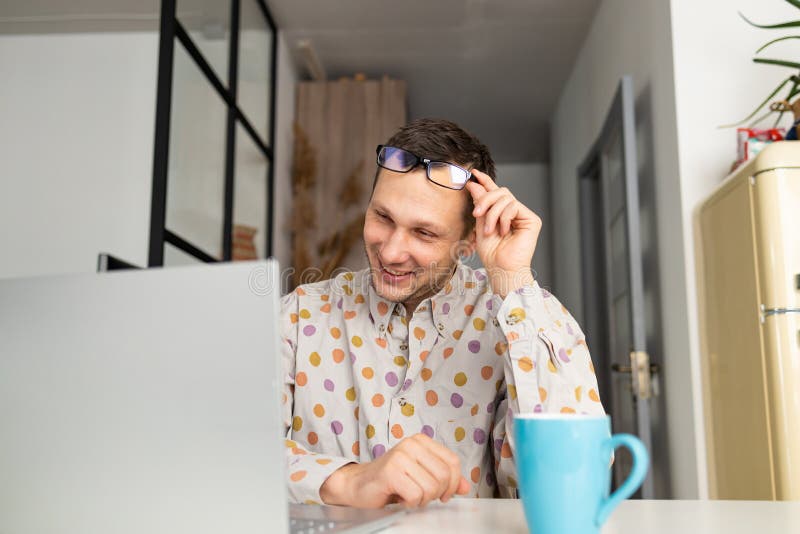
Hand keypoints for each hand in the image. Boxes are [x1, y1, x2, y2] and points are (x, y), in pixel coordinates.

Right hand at [319, 434, 470, 507]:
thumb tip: (466, 486)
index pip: (453, 461)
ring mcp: (400, 456)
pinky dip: (411, 503)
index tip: (443, 493)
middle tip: (421, 496)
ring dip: (422, 499)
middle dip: (436, 493)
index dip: (453, 482)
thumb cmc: (390, 480)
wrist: (358, 485)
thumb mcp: (421, 476)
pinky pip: (416, 494)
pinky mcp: (391, 471)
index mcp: (422, 441)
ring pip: (431, 487)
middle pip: (444, 475)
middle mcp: (411, 444)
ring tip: (408, 494)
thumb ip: (445, 479)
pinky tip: (400, 497)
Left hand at [465, 169, 540, 296]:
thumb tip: (475, 184)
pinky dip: (504, 218)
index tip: (474, 173)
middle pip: (500, 191)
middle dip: (485, 199)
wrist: (501, 269)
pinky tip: (503, 231)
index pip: (494, 193)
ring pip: (505, 198)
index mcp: (501, 213)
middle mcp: (513, 212)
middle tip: (476, 213)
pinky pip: (514, 206)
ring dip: (493, 213)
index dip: (485, 181)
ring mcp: (523, 215)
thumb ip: (480, 205)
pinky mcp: (532, 220)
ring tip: (490, 231)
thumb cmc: (492, 253)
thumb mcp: (480, 224)